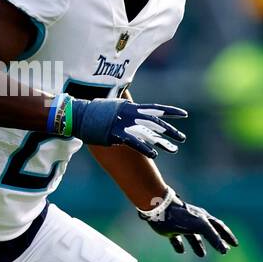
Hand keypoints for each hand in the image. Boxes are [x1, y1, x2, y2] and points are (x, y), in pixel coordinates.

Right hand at [57, 96, 187, 158]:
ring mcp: (124, 124)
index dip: (170, 111)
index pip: (155, 108)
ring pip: (148, 133)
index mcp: (131, 107)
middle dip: (170, 130)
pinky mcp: (116, 134)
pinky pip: (134, 142)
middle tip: (182, 138)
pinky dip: (144, 148)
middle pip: (156, 122)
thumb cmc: (93, 112)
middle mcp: (130, 114)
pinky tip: (154, 154)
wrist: (78, 114)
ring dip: (162, 142)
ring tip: (174, 149)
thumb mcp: (112, 107)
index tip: (184, 114)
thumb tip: (131, 110)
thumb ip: (124, 109)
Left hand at [139, 187, 238, 256]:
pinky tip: (181, 251)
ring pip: (193, 236)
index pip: (219, 227)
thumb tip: (225, 250)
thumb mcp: (200, 226)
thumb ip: (213, 237)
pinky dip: (179, 244)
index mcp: (203, 218)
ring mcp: (181, 224)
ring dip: (198, 245)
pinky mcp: (169, 229)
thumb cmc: (181, 216)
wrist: (158, 208)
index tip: (235, 245)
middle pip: (208, 232)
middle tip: (224, 250)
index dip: (227, 236)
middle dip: (216, 241)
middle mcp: (194, 220)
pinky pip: (176, 238)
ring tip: (202, 255)